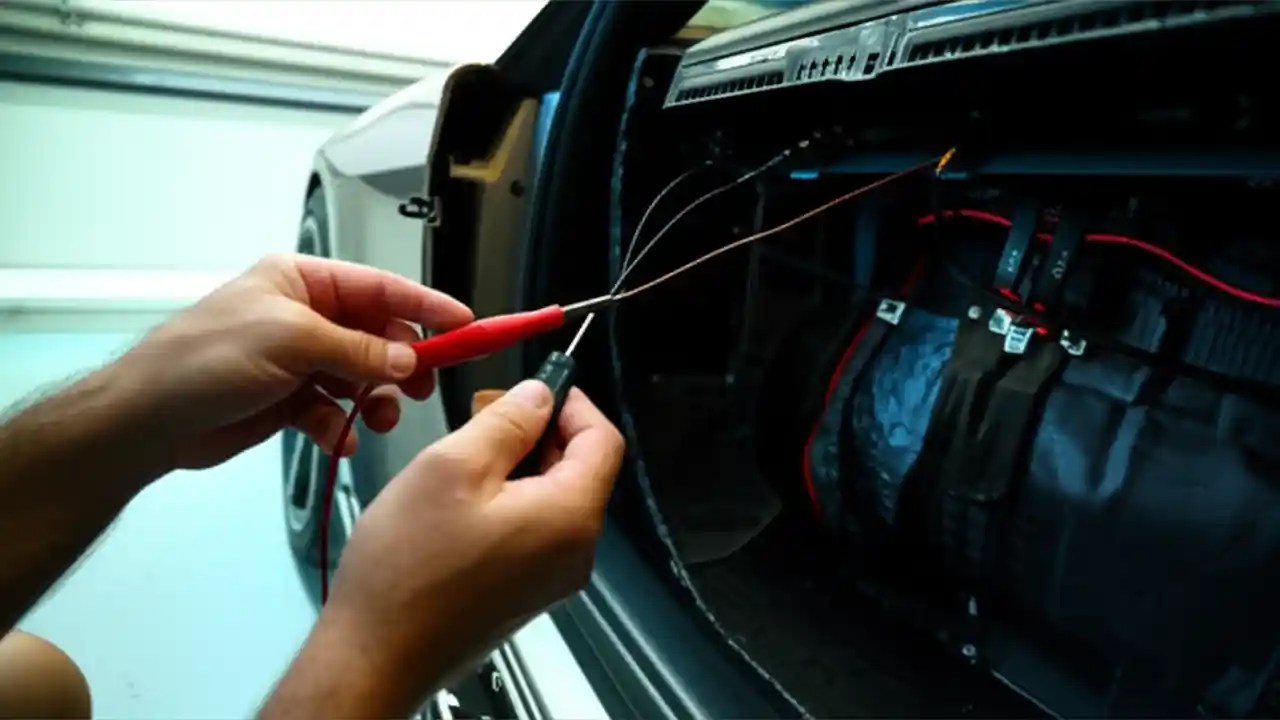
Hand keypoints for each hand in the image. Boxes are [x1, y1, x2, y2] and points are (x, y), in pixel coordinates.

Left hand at [115, 254, 472, 470]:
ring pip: (361, 376)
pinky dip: (342, 426)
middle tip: (423, 387)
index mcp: (303, 281)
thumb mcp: (292, 341)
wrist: (150, 419)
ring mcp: (298, 359)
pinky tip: (339, 440)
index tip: (466, 325)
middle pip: (377, 333)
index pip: (380, 286)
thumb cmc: (210, 360)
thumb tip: (410, 360)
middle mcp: (305, 315)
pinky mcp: (288, 400)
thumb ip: (358, 349)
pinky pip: (334, 410)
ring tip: (377, 420)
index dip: (425, 305)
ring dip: (374, 400)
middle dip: (401, 361)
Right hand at [264, 381, 624, 717]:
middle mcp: (575, 552)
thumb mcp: (453, 467)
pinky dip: (508, 501)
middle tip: (485, 414)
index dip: (572, 402)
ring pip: (553, 498)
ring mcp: (551, 579)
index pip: (604, 440)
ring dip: (518, 465)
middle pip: (581, 469)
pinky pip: (533, 531)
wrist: (374, 656)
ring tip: (463, 457)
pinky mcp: (524, 594)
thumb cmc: (407, 568)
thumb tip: (540, 395)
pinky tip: (461, 500)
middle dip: (539, 431)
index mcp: (570, 516)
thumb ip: (508, 422)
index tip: (536, 385)